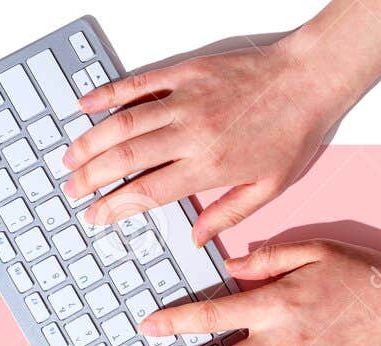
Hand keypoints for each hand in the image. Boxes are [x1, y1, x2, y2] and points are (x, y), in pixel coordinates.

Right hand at [62, 39, 353, 244]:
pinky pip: (138, 85)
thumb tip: (197, 237)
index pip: (147, 191)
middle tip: (72, 190)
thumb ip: (228, 213)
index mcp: (210, 166)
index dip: (114, 206)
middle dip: (91, 177)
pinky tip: (85, 106)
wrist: (311, 78)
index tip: (95, 215)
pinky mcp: (186, 73)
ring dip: (90, 142)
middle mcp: (191, 134)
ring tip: (69, 158)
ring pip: (123, 123)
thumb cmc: (295, 132)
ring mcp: (186, 100)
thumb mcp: (270, 187)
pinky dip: (107, 95)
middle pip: (125, 159)